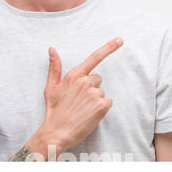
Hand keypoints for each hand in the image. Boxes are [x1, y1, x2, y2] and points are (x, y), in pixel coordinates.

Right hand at [32, 38, 122, 156]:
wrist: (58, 131)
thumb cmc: (54, 110)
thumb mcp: (51, 87)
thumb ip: (54, 67)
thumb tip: (52, 49)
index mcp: (73, 75)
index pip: (94, 57)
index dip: (108, 48)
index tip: (120, 40)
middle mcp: (85, 81)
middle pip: (98, 79)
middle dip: (92, 88)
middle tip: (80, 100)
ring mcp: (94, 93)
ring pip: (102, 92)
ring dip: (96, 100)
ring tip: (83, 109)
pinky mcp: (101, 106)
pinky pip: (108, 103)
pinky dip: (102, 109)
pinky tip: (90, 114)